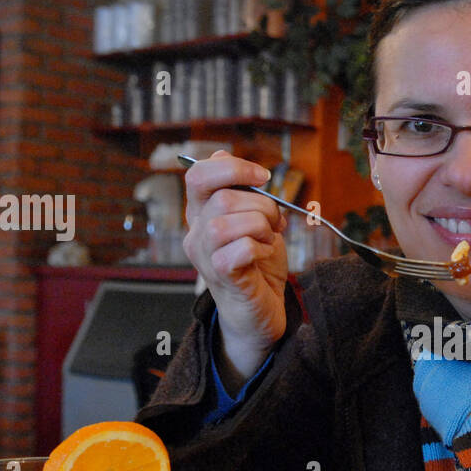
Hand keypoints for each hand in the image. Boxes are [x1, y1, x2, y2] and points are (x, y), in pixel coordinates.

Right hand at [183, 151, 289, 380]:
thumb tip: (229, 158)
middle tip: (275, 224)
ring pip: (226, 222)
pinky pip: (238, 249)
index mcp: (201, 214)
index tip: (262, 177)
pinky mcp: (222, 278)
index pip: (197, 174)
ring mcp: (206, 257)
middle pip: (223, 198)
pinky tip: (263, 256)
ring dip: (260, 226)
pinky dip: (259, 248)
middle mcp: (196, 234)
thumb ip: (243, 193)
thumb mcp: (253, 222)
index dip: (233, 168)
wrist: (259, 312)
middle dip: (261, 205)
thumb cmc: (257, 266)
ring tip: (268, 239)